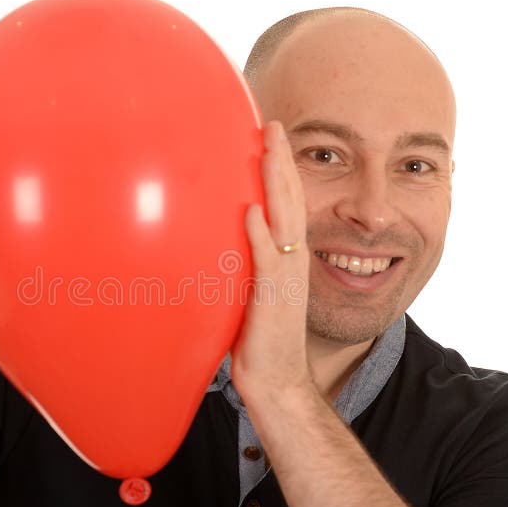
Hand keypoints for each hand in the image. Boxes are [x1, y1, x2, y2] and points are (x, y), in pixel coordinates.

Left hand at [231, 121, 312, 408]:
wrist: (278, 381)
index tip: (271, 138)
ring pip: (285, 220)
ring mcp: (284, 279)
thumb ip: (240, 266)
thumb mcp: (249, 294)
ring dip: (277, 184)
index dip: (281, 171)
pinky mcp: (272, 300)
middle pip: (290, 201)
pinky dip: (261, 235)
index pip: (286, 205)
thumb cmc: (260, 340)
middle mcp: (290, 262)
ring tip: (269, 149)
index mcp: (286, 259)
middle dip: (282, 162)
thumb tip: (217, 243)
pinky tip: (252, 211)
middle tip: (275, 125)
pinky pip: (267, 262)